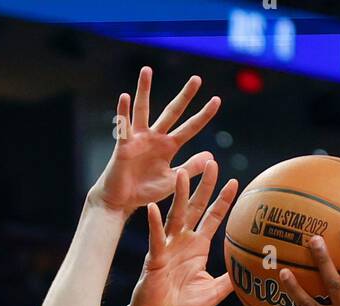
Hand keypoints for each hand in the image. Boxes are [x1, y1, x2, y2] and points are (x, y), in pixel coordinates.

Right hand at [91, 67, 220, 219]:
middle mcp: (155, 138)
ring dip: (144, 90)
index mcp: (168, 147)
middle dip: (184, 97)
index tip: (216, 100)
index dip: (203, 116)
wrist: (122, 201)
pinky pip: (124, 127)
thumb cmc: (145, 191)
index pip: (189, 128)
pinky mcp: (124, 146)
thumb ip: (190, 168)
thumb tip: (211, 155)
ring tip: (147, 70)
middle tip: (197, 79)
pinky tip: (125, 97)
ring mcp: (139, 139)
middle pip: (172, 113)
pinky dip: (123, 112)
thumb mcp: (173, 180)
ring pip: (143, 110)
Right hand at [130, 164, 237, 305]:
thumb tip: (250, 274)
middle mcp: (183, 242)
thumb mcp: (212, 293)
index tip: (235, 181)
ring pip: (175, 216)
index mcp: (198, 247)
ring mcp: (167, 248)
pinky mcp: (154, 259)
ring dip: (179, 195)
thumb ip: (228, 281)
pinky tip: (153, 208)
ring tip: (182, 173)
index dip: (223, 200)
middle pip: (195, 208)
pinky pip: (155, 239)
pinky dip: (154, 224)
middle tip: (212, 163)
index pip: (213, 218)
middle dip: (204, 186)